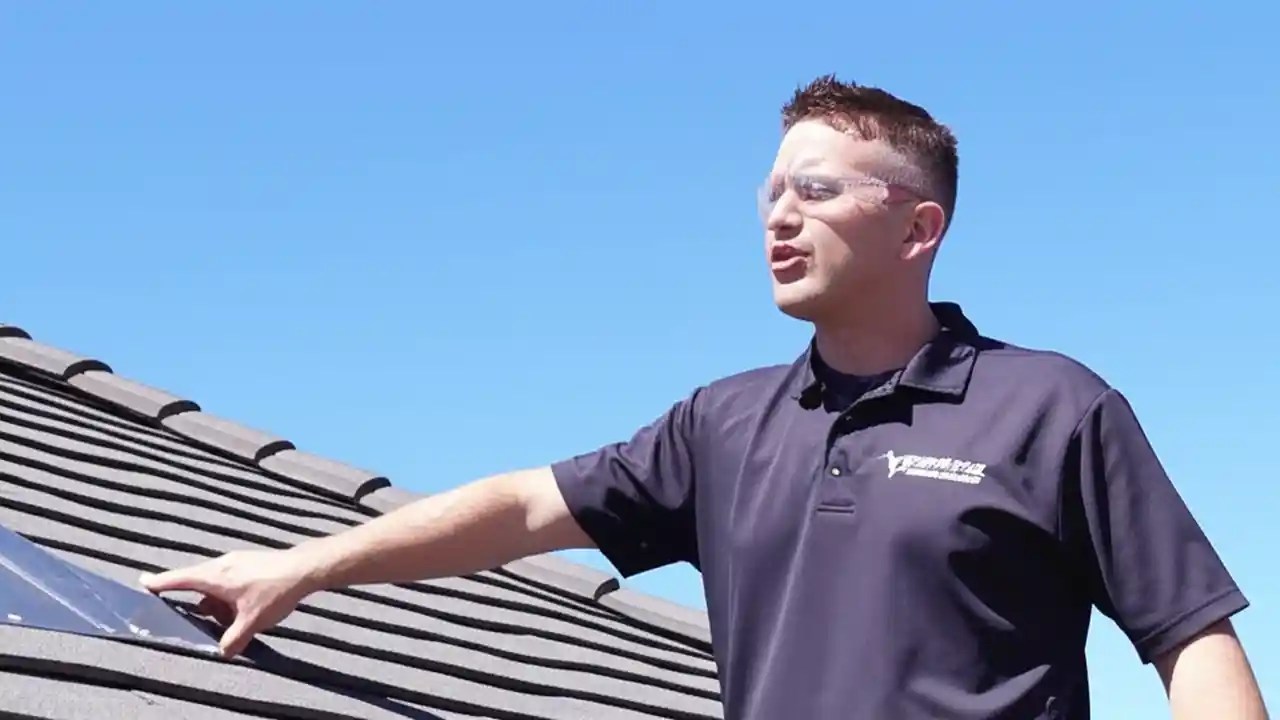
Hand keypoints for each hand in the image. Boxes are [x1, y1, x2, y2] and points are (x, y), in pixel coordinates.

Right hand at [139, 548, 320, 657]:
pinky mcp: (250, 563)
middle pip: (196, 583)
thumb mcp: (253, 622)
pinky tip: (242, 609)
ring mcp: (237, 562)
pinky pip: (229, 581)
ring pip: (215, 585)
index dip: (160, 582)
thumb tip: (222, 652)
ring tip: (227, 620)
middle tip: (191, 617)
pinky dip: (228, 596)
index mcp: (216, 577)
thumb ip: (233, 640)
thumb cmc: (275, 591)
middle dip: (194, 602)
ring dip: (215, 602)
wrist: (305, 568)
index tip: (143, 582)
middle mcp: (222, 566)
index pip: (180, 579)